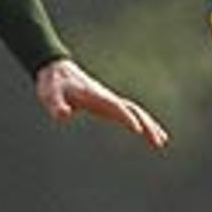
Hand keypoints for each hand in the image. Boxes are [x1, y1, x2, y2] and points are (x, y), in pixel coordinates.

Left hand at [34, 58, 168, 150]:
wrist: (56, 70)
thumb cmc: (53, 84)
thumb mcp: (50, 95)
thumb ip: (56, 105)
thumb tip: (62, 115)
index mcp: (96, 96)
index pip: (115, 107)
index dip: (126, 117)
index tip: (138, 130)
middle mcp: (106, 97)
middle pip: (132, 110)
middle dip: (146, 124)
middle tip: (159, 141)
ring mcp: (108, 100)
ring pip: (134, 111)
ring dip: (148, 125)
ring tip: (161, 141)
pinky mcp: (107, 104)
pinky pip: (128, 113)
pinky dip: (140, 121)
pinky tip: (146, 132)